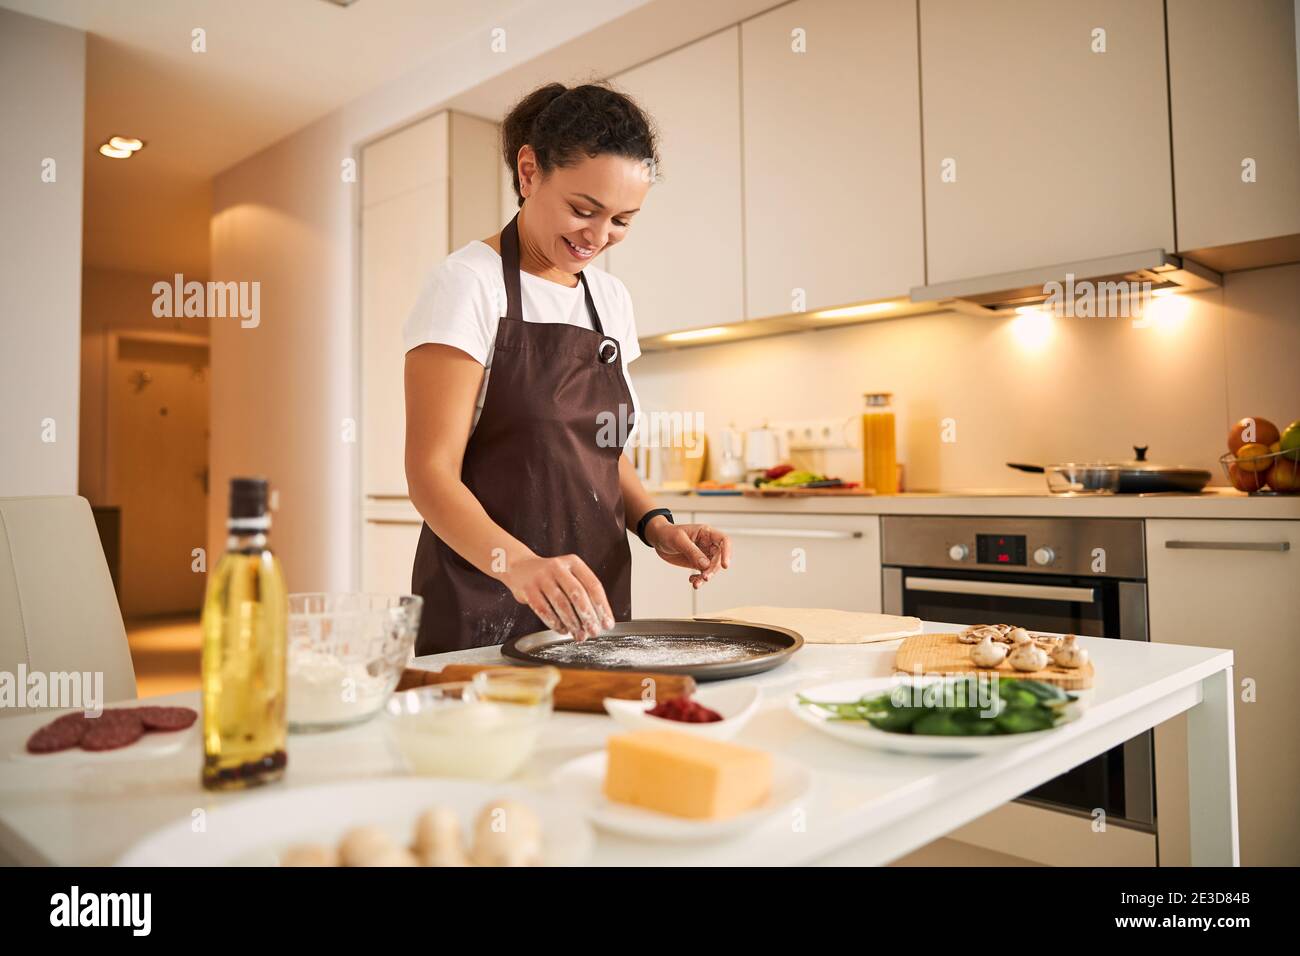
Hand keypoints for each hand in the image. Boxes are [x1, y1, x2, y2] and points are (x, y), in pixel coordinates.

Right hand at [500, 554, 614, 639]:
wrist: (520, 568)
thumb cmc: (550, 577)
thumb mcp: (569, 575)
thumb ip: (582, 593)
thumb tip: (597, 621)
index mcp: (573, 562)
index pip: (593, 585)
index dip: (602, 606)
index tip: (607, 623)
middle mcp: (558, 567)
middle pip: (577, 594)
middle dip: (588, 616)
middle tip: (594, 631)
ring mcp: (541, 578)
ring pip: (561, 604)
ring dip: (572, 623)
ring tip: (579, 635)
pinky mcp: (528, 590)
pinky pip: (544, 610)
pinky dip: (555, 623)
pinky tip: (562, 630)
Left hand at [647, 520, 730, 588]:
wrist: (658, 538)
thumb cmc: (668, 533)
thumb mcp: (679, 540)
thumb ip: (692, 552)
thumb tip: (705, 565)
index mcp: (706, 533)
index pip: (724, 541)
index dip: (727, 552)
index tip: (725, 565)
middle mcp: (708, 543)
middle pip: (718, 558)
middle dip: (712, 569)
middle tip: (704, 577)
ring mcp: (703, 554)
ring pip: (711, 568)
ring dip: (706, 577)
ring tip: (696, 584)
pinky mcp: (697, 563)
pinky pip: (703, 573)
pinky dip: (699, 579)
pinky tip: (692, 581)